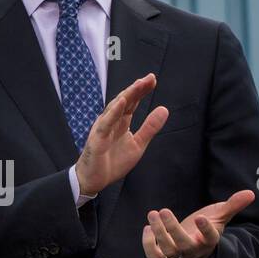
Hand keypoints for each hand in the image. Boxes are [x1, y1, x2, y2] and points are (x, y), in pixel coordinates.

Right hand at [74, 73, 167, 195]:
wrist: (94, 179)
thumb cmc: (112, 162)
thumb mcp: (138, 145)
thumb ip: (150, 127)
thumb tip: (164, 109)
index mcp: (121, 122)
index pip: (132, 103)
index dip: (141, 91)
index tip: (153, 80)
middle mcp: (111, 121)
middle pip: (125, 101)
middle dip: (137, 89)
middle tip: (150, 78)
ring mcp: (103, 128)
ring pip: (115, 108)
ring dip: (127, 95)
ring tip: (138, 85)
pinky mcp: (97, 138)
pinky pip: (106, 123)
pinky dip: (113, 111)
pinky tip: (121, 101)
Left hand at [142, 190, 254, 257]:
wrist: (194, 245)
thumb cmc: (205, 227)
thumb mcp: (219, 216)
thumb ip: (232, 205)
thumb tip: (251, 193)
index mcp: (209, 241)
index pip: (210, 238)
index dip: (206, 230)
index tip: (200, 217)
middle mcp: (193, 250)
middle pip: (184, 245)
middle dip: (172, 229)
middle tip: (163, 210)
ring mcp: (178, 255)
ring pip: (167, 251)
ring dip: (158, 233)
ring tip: (153, 213)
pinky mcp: (163, 257)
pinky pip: (154, 257)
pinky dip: (148, 244)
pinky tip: (147, 227)